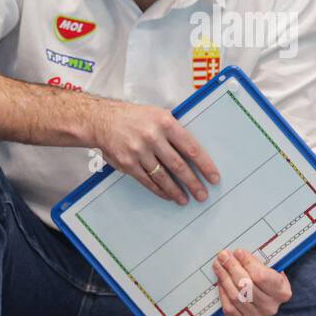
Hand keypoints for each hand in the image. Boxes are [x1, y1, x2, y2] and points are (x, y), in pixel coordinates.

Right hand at [89, 99, 219, 204]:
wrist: (102, 120)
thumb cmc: (134, 117)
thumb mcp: (158, 115)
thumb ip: (174, 131)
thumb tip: (192, 152)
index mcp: (165, 123)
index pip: (191, 148)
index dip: (204, 165)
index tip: (213, 177)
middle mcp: (153, 137)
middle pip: (178, 165)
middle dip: (193, 182)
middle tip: (202, 194)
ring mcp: (139, 151)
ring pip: (162, 176)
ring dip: (176, 190)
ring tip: (185, 199)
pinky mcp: (127, 163)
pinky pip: (146, 180)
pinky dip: (158, 190)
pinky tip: (167, 195)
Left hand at [212, 248, 291, 315]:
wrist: (265, 302)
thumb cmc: (266, 283)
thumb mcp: (270, 271)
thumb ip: (257, 264)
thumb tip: (239, 254)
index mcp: (282, 292)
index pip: (262, 276)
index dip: (248, 263)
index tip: (238, 252)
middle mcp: (270, 306)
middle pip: (246, 286)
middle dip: (232, 268)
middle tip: (223, 256)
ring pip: (236, 296)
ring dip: (224, 278)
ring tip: (219, 265)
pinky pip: (229, 307)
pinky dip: (222, 293)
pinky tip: (220, 282)